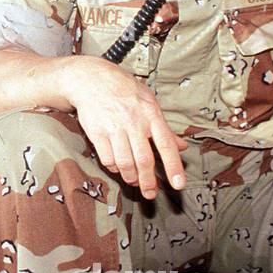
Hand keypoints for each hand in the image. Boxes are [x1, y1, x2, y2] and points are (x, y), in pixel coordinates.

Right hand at [60, 56, 188, 199]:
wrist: (91, 79)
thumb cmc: (124, 90)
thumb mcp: (149, 103)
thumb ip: (165, 128)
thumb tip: (182, 146)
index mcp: (151, 115)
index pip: (166, 145)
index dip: (173, 166)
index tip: (178, 184)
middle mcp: (134, 122)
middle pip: (144, 160)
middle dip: (148, 182)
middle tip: (150, 193)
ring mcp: (114, 128)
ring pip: (125, 163)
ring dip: (130, 177)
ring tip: (133, 181)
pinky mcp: (97, 132)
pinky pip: (107, 158)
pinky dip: (114, 168)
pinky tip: (117, 167)